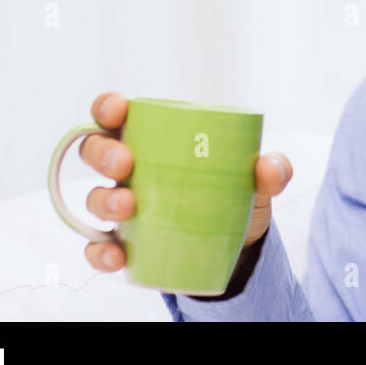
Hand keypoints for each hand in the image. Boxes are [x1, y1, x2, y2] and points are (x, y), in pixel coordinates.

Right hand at [80, 91, 292, 272]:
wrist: (238, 250)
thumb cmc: (236, 196)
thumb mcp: (258, 182)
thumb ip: (272, 169)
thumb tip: (268, 167)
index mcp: (154, 141)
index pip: (117, 115)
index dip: (107, 108)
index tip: (118, 110)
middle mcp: (130, 171)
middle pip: (94, 151)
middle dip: (102, 153)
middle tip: (125, 164)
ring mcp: (123, 208)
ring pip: (93, 197)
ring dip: (103, 200)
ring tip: (129, 207)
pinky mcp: (125, 245)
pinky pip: (99, 248)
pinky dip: (101, 252)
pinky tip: (118, 256)